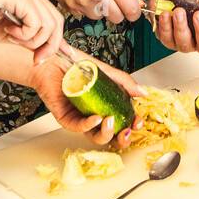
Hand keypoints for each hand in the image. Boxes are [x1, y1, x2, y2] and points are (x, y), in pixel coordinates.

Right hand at [0, 0, 64, 61]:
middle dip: (49, 45)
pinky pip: (35, 21)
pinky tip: (8, 29)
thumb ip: (32, 39)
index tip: (65, 56)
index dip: (59, 41)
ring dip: (31, 39)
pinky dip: (23, 33)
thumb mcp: (13, 36)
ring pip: (47, 24)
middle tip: (36, 58)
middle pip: (57, 22)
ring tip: (13, 37)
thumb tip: (50, 52)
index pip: (55, 20)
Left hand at [28, 47, 145, 148]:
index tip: (138, 122)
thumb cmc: (77, 65)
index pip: (123, 122)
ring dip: (106, 133)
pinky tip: (96, 118)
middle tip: (127, 131)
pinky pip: (78, 127)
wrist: (55, 59)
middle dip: (122, 139)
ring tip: (110, 121)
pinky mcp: (66, 118)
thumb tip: (143, 93)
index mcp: (106, 106)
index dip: (132, 125)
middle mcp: (95, 115)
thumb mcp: (108, 72)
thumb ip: (125, 83)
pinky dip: (88, 125)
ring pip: (95, 137)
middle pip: (112, 136)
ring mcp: (81, 118)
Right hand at [43, 0, 140, 23]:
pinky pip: (84, 13)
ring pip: (99, 17)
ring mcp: (83, 2)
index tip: (132, 9)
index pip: (132, 11)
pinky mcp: (70, 6)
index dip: (133, 11)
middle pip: (117, 18)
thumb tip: (137, 4)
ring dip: (100, 9)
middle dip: (117, 11)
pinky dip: (85, 6)